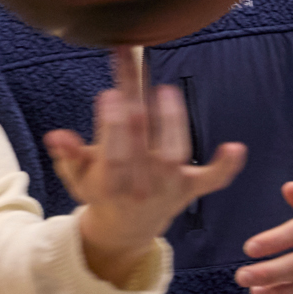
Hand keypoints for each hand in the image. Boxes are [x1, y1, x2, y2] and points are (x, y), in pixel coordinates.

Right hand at [45, 51, 245, 285]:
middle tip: (133, 64)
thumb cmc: (99, 191)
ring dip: (172, 121)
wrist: (127, 229)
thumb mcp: (77, 177)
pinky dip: (225, 167)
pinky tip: (236, 148)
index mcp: (110, 184)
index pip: (112, 150)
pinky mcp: (191, 188)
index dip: (111, 123)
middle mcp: (141, 186)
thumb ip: (69, 156)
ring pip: (174, 152)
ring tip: (166, 90)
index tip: (109, 94)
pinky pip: (212, 180)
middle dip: (136, 105)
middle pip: (140, 141)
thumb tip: (56, 135)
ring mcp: (169, 187)